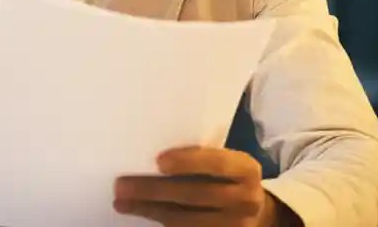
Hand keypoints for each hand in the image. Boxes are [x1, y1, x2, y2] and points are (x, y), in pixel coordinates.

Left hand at [114, 147, 292, 225]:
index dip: (188, 162)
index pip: (218, 163)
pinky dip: (160, 223)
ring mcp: (235, 226)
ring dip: (149, 210)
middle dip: (154, 189)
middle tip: (122, 185)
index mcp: (247, 170)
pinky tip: (139, 214)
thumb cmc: (228, 178)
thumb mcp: (228, 163)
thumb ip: (203, 158)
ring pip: (185, 219)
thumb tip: (152, 156)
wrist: (255, 212)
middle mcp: (245, 199)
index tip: (158, 161)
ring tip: (122, 202)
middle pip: (195, 195)